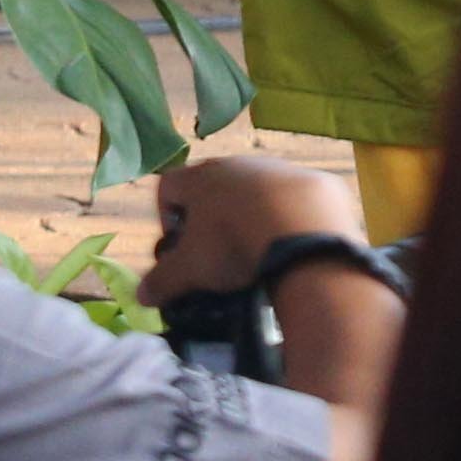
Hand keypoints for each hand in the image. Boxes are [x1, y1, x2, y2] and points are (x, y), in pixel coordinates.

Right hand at [144, 154, 365, 302]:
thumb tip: (141, 296)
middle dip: (211, 218)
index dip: (166, 215)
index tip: (177, 245)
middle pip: (215, 186)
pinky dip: (290, 219)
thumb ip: (160, 282)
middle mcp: (242, 164)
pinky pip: (296, 199)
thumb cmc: (232, 246)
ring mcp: (283, 169)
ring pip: (257, 191)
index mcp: (203, 177)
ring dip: (252, 216)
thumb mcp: (188, 271)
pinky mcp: (319, 182)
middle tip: (216, 252)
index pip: (168, 185)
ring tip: (257, 251)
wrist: (307, 235)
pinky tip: (292, 245)